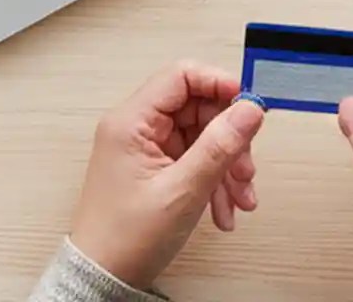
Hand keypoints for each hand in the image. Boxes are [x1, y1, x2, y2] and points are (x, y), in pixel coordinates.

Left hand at [70, 61, 265, 288]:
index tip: (248, 107)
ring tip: (239, 198)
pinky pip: (196, 159)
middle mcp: (137, 128)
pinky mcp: (156, 166)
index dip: (219, 84)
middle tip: (245, 169)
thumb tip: (249, 109)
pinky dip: (216, 180)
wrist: (103, 277)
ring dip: (227, 165)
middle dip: (230, 139)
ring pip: (203, 136)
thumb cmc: (124, 239)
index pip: (181, 76)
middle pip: (198, 108)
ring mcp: (147, 147)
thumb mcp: (182, 190)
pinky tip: (225, 208)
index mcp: (131, 121)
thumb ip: (219, 146)